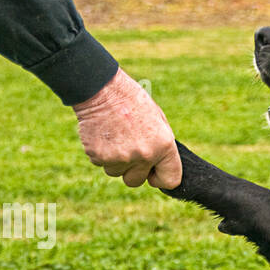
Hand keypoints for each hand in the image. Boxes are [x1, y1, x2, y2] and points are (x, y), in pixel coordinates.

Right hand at [72, 68, 181, 188]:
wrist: (101, 89)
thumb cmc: (131, 102)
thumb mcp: (157, 120)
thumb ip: (162, 146)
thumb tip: (161, 167)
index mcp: (163, 145)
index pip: (170, 180)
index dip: (160, 178)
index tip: (152, 174)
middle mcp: (144, 155)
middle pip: (136, 181)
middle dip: (132, 170)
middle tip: (127, 148)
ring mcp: (120, 158)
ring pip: (116, 173)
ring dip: (114, 160)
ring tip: (114, 136)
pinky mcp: (99, 156)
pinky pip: (100, 164)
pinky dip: (100, 152)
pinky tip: (103, 134)